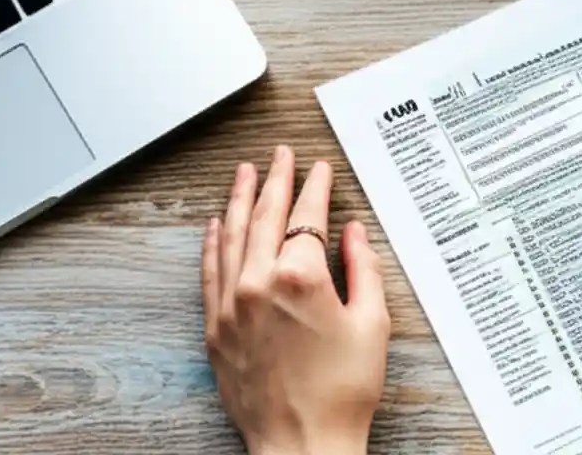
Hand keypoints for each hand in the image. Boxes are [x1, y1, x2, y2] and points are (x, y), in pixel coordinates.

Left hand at [202, 146, 389, 454]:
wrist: (302, 444)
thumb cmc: (342, 392)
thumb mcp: (372, 324)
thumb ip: (364, 269)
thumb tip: (354, 234)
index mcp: (301, 277)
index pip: (308, 217)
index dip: (315, 188)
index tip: (319, 170)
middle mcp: (259, 283)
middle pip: (266, 216)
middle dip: (275, 180)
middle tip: (280, 155)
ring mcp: (232, 305)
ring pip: (232, 236)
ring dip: (239, 200)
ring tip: (245, 173)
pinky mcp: (216, 329)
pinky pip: (209, 272)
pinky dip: (213, 243)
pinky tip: (217, 223)